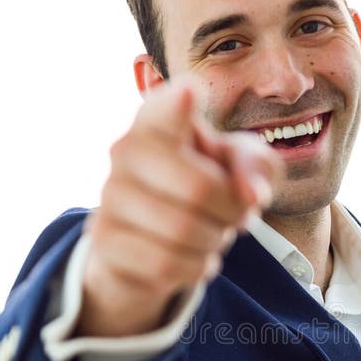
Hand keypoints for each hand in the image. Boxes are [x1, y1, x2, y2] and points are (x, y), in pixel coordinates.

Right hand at [76, 76, 281, 337]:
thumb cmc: (207, 188)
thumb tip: (251, 195)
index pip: (163, 106)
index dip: (178, 102)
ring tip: (213, 236)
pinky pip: (164, 263)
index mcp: (159, 120)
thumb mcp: (243, 168)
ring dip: (213, 242)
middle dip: (232, 211)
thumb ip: (256, 167)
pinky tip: (195, 259)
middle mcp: (125, 150)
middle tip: (238, 216)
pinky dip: (194, 267)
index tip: (193, 93)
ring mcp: (109, 195)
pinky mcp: (103, 239)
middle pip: (199, 188)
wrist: (158, 242)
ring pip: (182, 231)